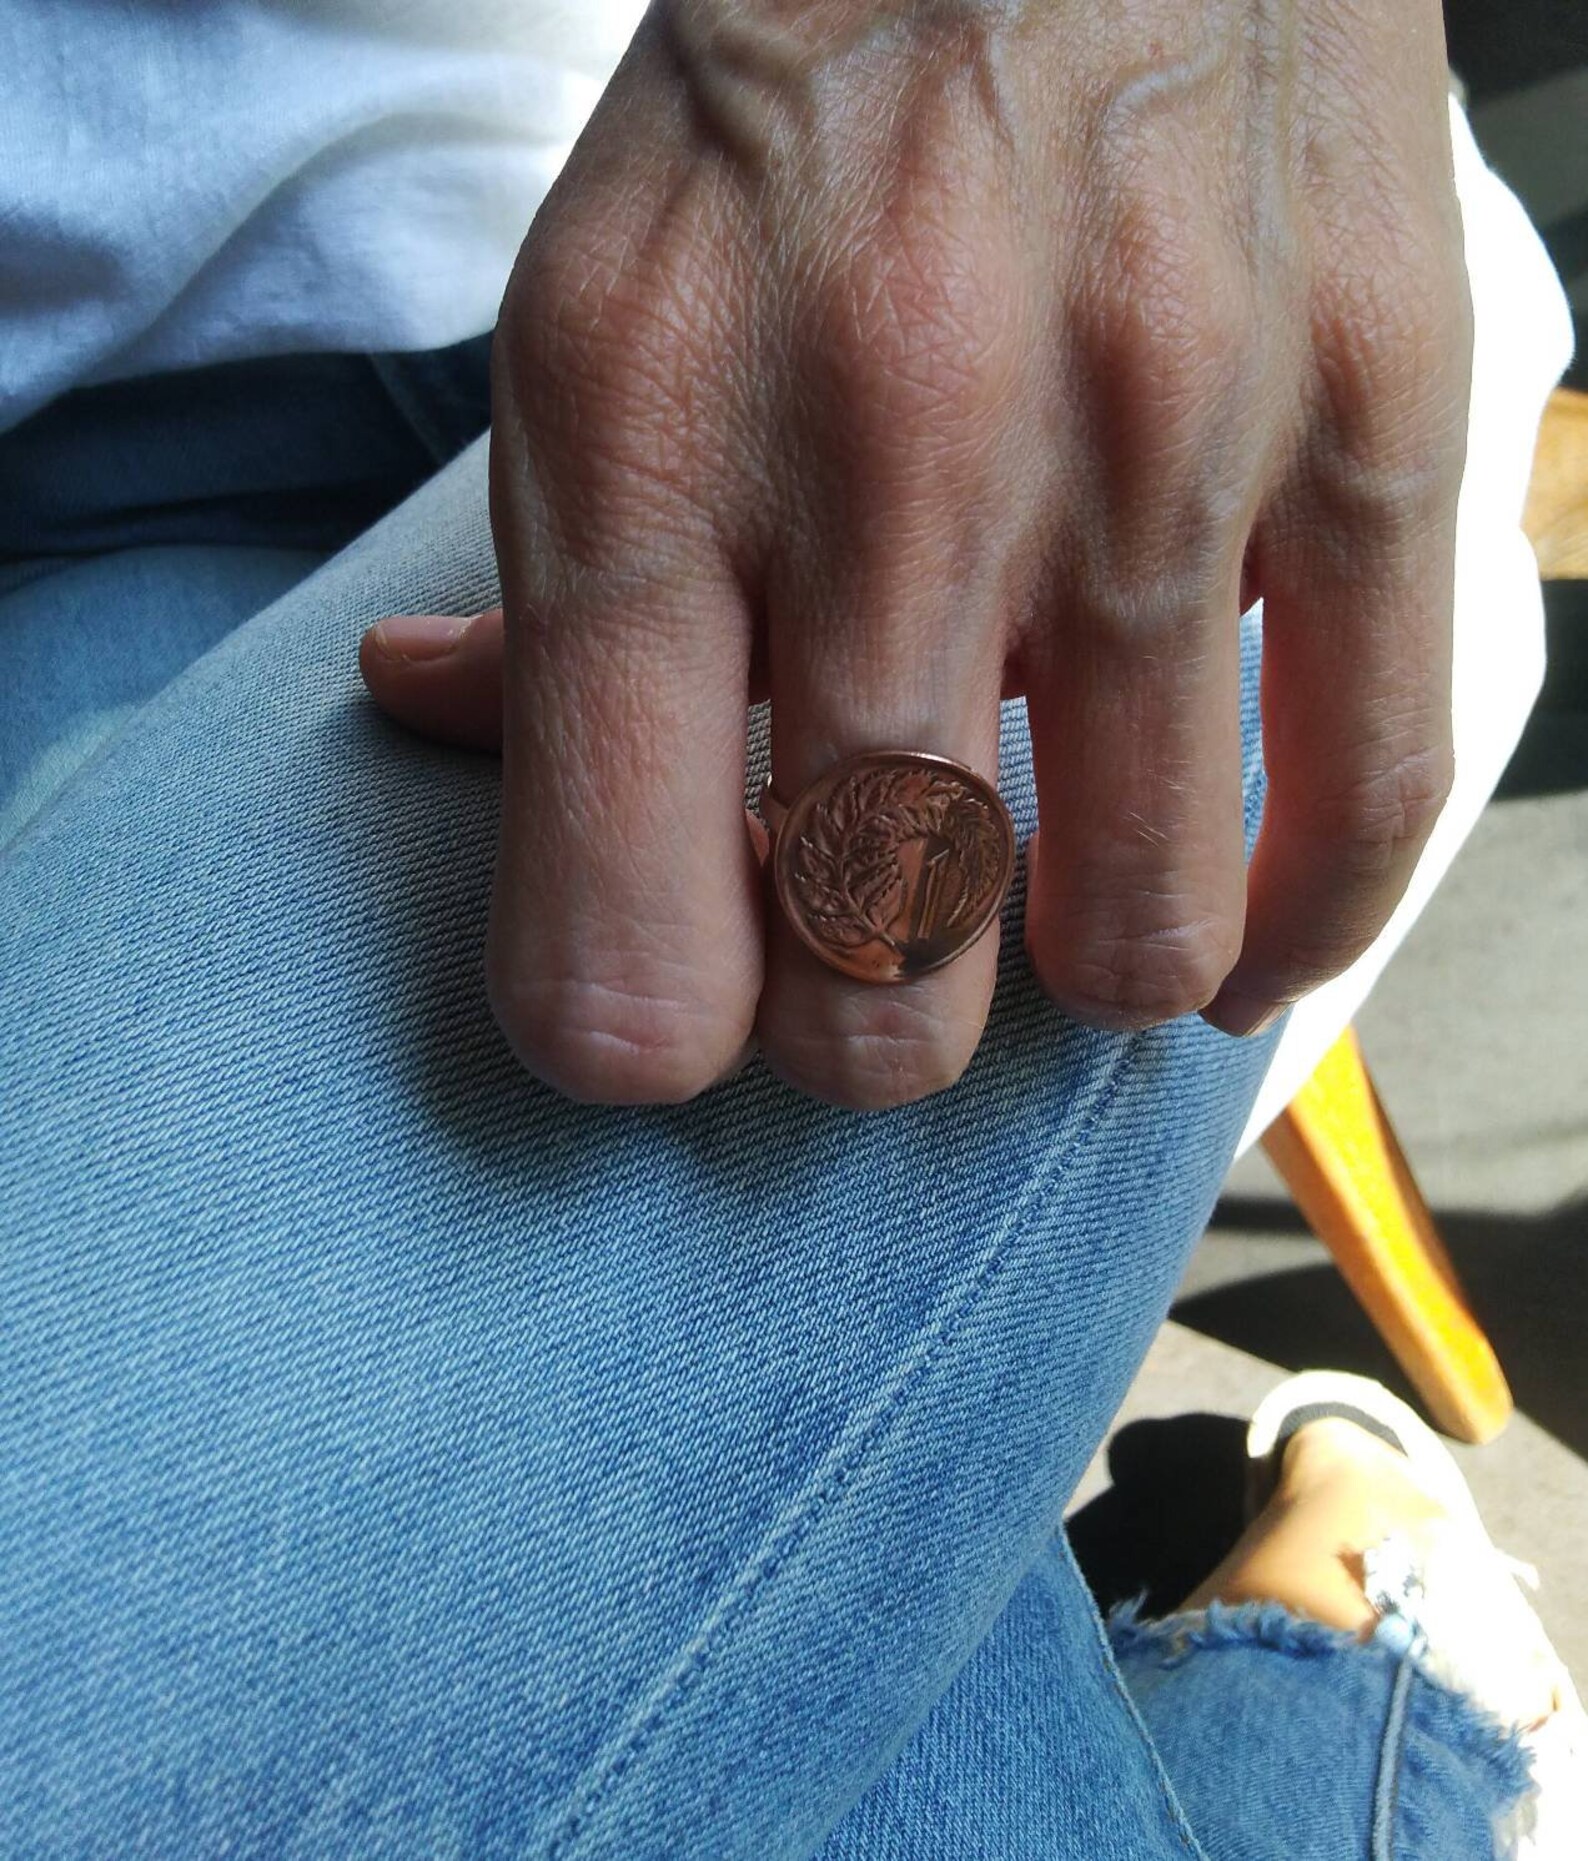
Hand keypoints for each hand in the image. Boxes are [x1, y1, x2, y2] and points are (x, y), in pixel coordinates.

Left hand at [362, 0, 1469, 1108]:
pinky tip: (1230, 919)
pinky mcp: (1372, 416)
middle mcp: (902, 468)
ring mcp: (1160, 449)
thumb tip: (434, 726)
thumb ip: (533, 583)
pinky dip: (1290, 924)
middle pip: (877, 997)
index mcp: (652, 456)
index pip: (619, 954)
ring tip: (1047, 886)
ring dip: (1068, 966)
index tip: (680, 993)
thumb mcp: (581, 329)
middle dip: (862, 1030)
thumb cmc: (793, 117)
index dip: (639, 1040)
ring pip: (1127, 940)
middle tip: (872, 936)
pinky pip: (1368, 804)